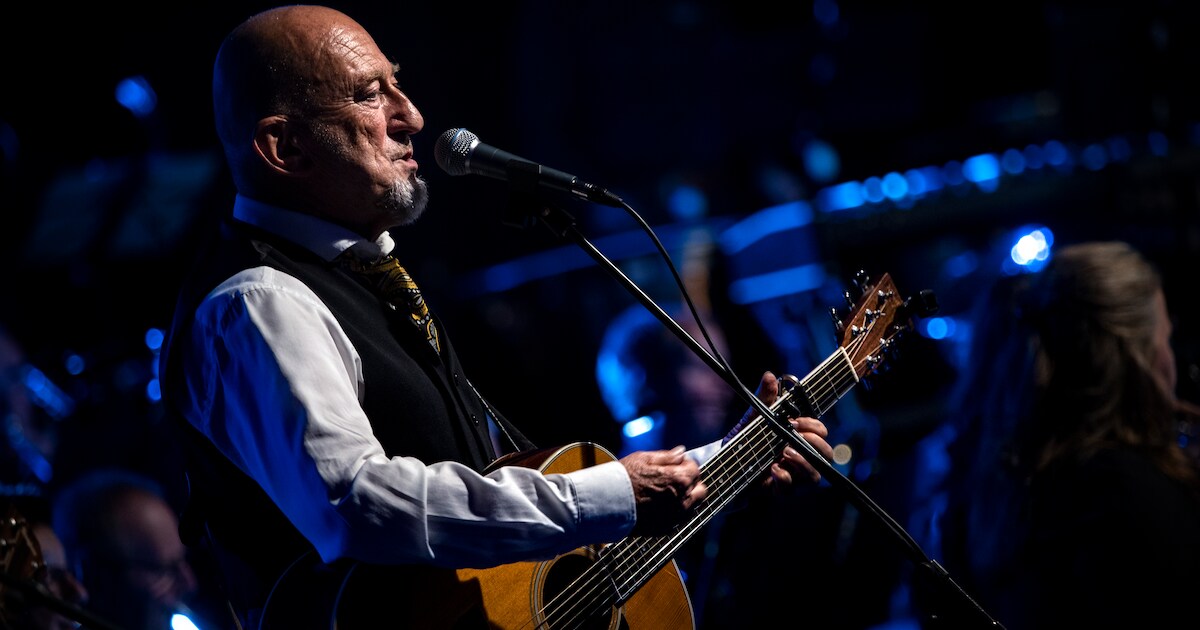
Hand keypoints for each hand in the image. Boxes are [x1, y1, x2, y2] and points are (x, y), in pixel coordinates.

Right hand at [621, 446, 705, 535]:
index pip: (695, 469)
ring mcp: (675, 516)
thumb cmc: (624, 478)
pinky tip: (659, 505)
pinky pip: (679, 518)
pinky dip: (675, 511)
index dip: (685, 465)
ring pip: (693, 506)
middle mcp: (682, 500)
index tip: (675, 466)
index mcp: (679, 479)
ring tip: (666, 493)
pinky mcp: (666, 528)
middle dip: (692, 483)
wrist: (607, 504)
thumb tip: (682, 452)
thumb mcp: (644, 458)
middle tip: (675, 480)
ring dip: (686, 498)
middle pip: (701, 490)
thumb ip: (668, 456)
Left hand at [725, 371, 832, 491]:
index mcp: (797, 438)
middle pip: (826, 454)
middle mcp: (800, 457)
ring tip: (785, 451)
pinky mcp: (779, 491)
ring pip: (815, 475)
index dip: (813, 426)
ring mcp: (792, 475)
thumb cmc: (743, 440)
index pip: (820, 432)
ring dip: (803, 462)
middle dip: (814, 443)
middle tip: (794, 436)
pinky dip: (784, 478)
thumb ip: (764, 398)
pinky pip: (791, 489)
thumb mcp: (753, 417)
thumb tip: (769, 375)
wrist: (723, 463)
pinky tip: (772, 468)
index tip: (795, 421)